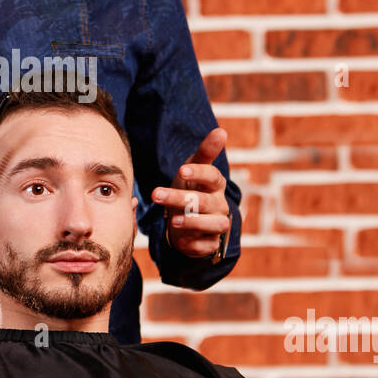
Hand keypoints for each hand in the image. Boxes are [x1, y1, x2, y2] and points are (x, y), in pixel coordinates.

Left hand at [151, 126, 230, 260]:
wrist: (191, 217)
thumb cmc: (192, 188)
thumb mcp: (194, 168)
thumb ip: (206, 151)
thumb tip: (221, 131)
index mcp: (215, 184)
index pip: (213, 176)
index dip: (199, 173)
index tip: (181, 170)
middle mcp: (219, 204)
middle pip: (204, 201)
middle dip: (180, 198)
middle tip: (156, 194)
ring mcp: (217, 225)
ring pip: (214, 225)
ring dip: (193, 223)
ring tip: (172, 221)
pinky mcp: (212, 244)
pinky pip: (207, 246)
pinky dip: (195, 245)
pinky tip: (180, 241)